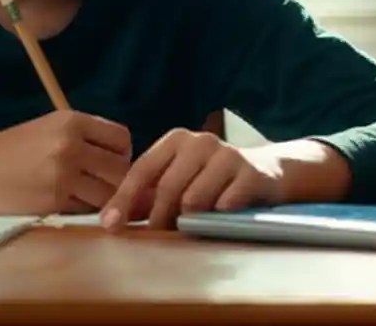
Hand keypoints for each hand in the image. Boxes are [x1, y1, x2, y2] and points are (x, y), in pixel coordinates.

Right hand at [0, 110, 131, 215]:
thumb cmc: (6, 152)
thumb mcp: (47, 129)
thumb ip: (82, 138)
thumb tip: (122, 157)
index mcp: (71, 121)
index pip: (121, 138)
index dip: (122, 154)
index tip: (108, 165)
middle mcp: (71, 143)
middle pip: (121, 168)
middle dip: (118, 182)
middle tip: (101, 189)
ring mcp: (62, 171)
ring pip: (109, 192)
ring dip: (105, 201)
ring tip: (87, 200)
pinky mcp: (53, 199)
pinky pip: (88, 209)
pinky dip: (86, 212)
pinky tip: (69, 207)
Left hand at [98, 128, 284, 230]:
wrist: (266, 172)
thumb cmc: (212, 179)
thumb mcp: (179, 180)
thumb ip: (146, 198)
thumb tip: (110, 220)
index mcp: (177, 140)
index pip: (142, 169)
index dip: (123, 199)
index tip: (109, 225)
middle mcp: (201, 141)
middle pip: (167, 187)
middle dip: (158, 218)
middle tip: (157, 235)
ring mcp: (228, 155)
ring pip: (194, 199)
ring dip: (190, 220)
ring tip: (195, 224)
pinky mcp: (251, 174)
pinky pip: (223, 205)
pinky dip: (217, 217)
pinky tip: (222, 215)